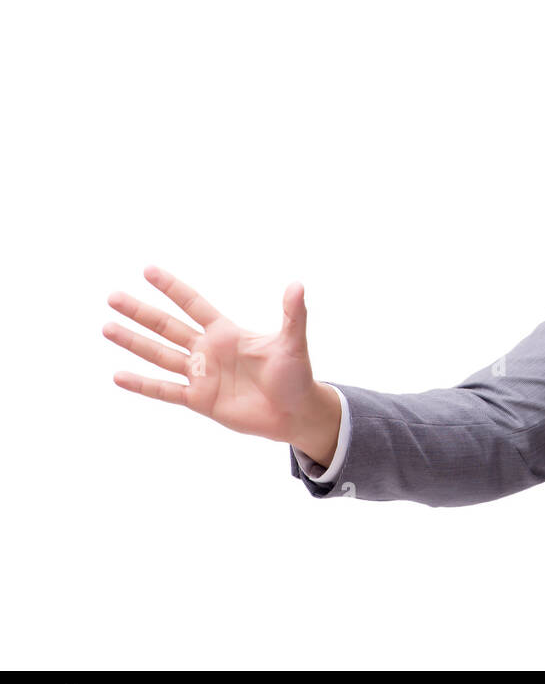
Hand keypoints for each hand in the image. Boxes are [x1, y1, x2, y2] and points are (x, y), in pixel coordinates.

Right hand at [103, 265, 337, 448]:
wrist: (296, 413)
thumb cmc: (297, 376)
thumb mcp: (292, 343)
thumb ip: (293, 315)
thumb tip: (298, 285)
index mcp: (226, 333)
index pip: (193, 304)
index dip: (172, 288)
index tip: (148, 270)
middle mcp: (208, 351)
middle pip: (167, 327)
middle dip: (141, 312)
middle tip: (112, 297)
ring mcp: (201, 376)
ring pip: (160, 355)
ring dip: (134, 342)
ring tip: (107, 327)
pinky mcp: (200, 400)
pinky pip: (165, 391)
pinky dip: (142, 384)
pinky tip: (118, 376)